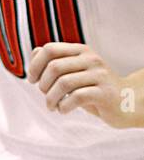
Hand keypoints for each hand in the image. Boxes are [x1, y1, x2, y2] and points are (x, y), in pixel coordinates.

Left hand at [27, 43, 143, 128]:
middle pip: (54, 67)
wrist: (125, 100)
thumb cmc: (93, 88)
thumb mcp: (75, 72)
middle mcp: (90, 59)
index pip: (49, 49)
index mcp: (81, 51)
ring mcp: (99, 75)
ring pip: (63, 83)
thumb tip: (35, 53)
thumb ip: (56, 62)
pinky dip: (63, 107)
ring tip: (53, 106)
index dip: (34, 66)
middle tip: (46, 96)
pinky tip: (64, 110)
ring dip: (51, 100)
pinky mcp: (104, 93)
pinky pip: (76, 97)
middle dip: (43, 85)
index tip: (33, 81)